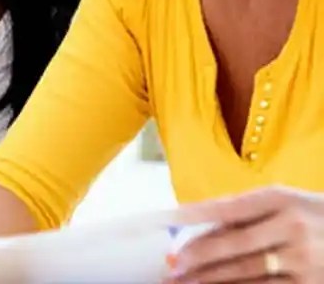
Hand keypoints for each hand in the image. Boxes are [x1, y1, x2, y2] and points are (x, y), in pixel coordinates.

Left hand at [169, 185, 323, 282]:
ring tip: (183, 283)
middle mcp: (292, 227)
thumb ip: (247, 211)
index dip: (194, 216)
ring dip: (210, 280)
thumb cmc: (313, 217)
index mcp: (282, 200)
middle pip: (233, 244)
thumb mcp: (287, 202)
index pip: (229, 208)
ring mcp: (304, 259)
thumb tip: (195, 223)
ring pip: (246, 274)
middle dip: (197, 257)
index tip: (165, 222)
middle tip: (170, 266)